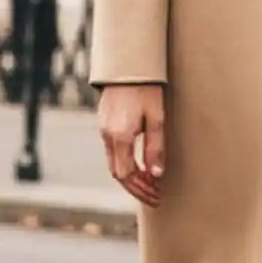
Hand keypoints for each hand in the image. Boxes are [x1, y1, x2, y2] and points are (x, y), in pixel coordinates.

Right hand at [97, 84, 165, 206]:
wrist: (126, 66)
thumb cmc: (146, 89)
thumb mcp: (156, 118)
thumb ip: (155, 147)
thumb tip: (156, 174)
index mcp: (120, 136)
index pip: (126, 175)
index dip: (141, 189)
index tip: (157, 195)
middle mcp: (107, 136)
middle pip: (118, 173)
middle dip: (137, 188)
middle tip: (156, 196)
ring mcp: (103, 130)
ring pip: (114, 164)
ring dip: (132, 178)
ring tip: (151, 185)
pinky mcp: (104, 124)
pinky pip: (113, 152)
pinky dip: (126, 164)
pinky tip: (140, 166)